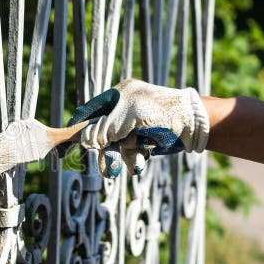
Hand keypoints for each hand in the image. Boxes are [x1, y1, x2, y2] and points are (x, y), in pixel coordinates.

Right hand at [68, 79, 209, 177]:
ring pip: (116, 145)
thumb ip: (107, 127)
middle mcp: (125, 110)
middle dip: (103, 148)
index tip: (67, 139)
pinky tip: (140, 161)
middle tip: (101, 163)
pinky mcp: (145, 139)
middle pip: (102, 132)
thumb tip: (89, 141)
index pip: (92, 110)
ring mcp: (135, 125)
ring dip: (118, 157)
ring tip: (120, 168)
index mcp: (120, 95)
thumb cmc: (165, 113)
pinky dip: (133, 158)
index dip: (79, 125)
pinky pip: (130, 152)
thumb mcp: (131, 116)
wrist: (196, 126)